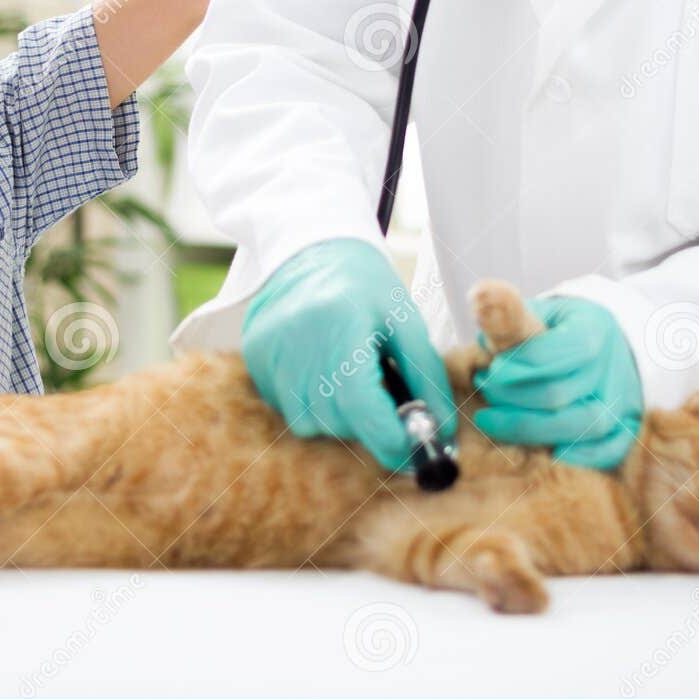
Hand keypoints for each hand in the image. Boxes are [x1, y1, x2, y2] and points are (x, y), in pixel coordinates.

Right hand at [242, 238, 456, 470]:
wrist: (313, 250)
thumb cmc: (367, 288)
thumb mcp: (408, 325)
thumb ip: (428, 382)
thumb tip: (443, 436)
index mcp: (341, 323)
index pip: (363, 406)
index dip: (390, 438)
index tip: (411, 449)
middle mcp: (298, 340)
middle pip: (337, 420)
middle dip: (368, 424)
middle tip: (384, 400)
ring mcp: (270, 351)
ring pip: (310, 423)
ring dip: (338, 416)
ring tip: (350, 377)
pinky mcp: (254, 357)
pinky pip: (287, 408)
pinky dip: (312, 403)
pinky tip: (322, 371)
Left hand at [471, 297, 643, 469]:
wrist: (608, 342)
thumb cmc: (560, 330)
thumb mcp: (537, 312)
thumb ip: (507, 312)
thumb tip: (480, 296)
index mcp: (593, 330)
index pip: (551, 354)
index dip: (513, 366)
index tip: (489, 366)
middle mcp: (613, 366)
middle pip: (557, 394)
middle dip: (510, 395)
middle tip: (484, 386)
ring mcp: (624, 399)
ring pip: (580, 425)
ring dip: (527, 427)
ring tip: (492, 418)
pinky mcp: (627, 425)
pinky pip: (612, 449)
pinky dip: (581, 457)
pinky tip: (544, 452)